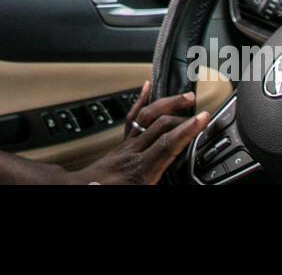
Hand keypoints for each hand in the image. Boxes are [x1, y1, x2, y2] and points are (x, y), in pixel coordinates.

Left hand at [67, 83, 207, 184]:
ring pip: (147, 117)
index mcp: (141, 171)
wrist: (77, 192)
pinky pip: (131, 118)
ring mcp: (126, 146)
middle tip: (201, 108)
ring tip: (185, 97)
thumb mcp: (142, 194)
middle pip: (160, 126)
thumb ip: (162, 185)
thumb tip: (182, 183)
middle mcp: (133, 153)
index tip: (203, 118)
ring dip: (167, 104)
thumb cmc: (107, 193)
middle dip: (182, 114)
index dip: (187, 129)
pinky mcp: (120, 144)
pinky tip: (148, 87)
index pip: (168, 143)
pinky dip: (141, 100)